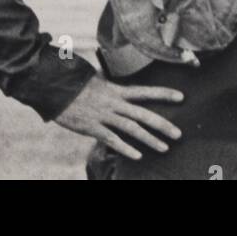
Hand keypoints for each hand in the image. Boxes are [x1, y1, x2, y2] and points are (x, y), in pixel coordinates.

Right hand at [54, 76, 183, 159]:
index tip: (181, 96)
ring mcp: (104, 115)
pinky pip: (112, 139)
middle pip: (143, 114)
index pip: (145, 91)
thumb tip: (115, 81)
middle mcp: (114, 102)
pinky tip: (137, 156)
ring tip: (164, 148)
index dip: (163, 93)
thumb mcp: (95, 79)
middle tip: (179, 134)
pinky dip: (125, 148)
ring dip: (150, 139)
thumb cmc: (75, 83)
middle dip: (162, 124)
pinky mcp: (92, 127)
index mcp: (116, 89)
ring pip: (132, 128)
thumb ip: (108, 83)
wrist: (54, 87)